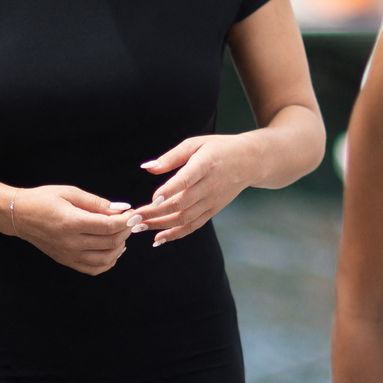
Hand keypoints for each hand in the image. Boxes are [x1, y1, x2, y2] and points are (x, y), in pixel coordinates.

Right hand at [10, 185, 131, 275]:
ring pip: (106, 259)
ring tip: (121, 235)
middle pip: (110, 242)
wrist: (20, 215)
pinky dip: (108, 262)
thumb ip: (96, 203)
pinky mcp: (67, 261)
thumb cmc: (43, 200)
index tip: (133, 214)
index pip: (108, 227)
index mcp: (71, 223)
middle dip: (125, 231)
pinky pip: (94, 269)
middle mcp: (71, 242)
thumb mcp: (70, 193)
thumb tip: (121, 209)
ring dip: (119, 247)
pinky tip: (112, 250)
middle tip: (128, 221)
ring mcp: (69, 255)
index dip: (126, 221)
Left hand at [132, 135, 249, 246]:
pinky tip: (158, 239)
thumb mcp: (195, 144)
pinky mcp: (212, 211)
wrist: (249, 161)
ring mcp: (212, 201)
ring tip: (138, 227)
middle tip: (133, 218)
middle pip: (181, 204)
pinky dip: (175, 234)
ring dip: (160, 225)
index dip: (170, 191)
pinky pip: (193, 226)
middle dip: (155, 213)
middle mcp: (209, 186)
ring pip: (185, 218)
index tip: (153, 199)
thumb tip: (147, 168)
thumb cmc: (218, 148)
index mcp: (205, 164)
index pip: (186, 180)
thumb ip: (171, 157)